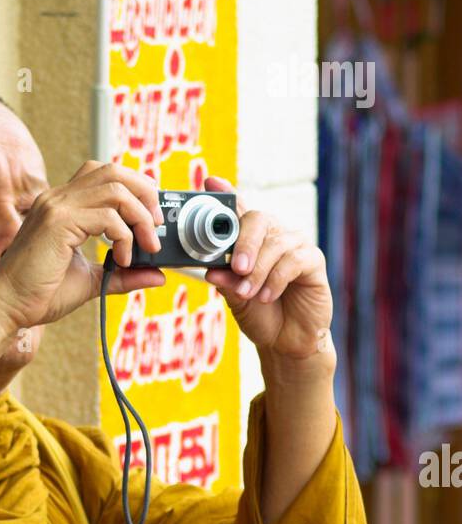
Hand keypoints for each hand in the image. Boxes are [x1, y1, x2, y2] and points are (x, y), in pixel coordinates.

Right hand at [0, 160, 166, 332]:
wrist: (7, 306)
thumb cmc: (40, 294)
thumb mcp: (91, 280)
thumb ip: (123, 274)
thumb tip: (157, 274)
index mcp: (63, 205)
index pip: (105, 176)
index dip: (135, 189)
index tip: (151, 217)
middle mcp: (59, 198)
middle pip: (114, 171)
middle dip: (145, 195)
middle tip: (155, 227)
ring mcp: (57, 207)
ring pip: (115, 189)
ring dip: (140, 216)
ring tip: (146, 246)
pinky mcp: (58, 222)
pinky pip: (106, 216)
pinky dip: (124, 236)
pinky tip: (122, 259)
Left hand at [202, 174, 333, 364]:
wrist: (285, 342)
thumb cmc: (260, 314)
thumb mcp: (235, 297)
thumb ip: (225, 281)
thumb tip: (210, 270)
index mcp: (252, 239)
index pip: (238, 210)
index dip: (225, 194)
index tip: (209, 182)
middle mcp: (274, 235)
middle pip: (258, 219)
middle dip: (244, 244)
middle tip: (236, 268)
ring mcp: (296, 245)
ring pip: (276, 243)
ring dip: (258, 270)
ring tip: (248, 293)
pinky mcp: (314, 261)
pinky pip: (295, 260)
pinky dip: (277, 279)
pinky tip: (268, 296)